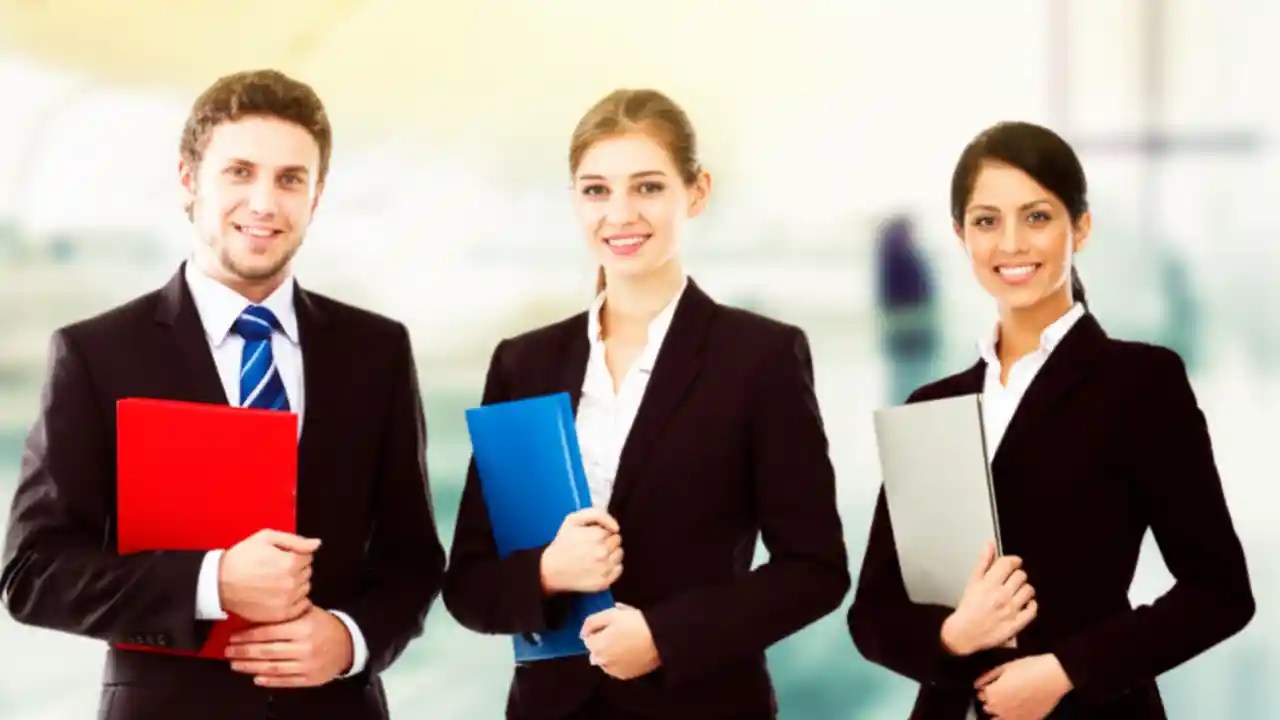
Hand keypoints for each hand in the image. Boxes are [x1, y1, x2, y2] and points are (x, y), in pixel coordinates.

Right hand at [219, 529, 319, 622]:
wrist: (219, 581)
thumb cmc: (241, 558)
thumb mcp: (266, 538)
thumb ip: (295, 540)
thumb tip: (317, 544)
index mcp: (290, 562)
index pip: (308, 557)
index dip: (296, 555)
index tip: (282, 557)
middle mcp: (292, 582)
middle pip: (307, 573)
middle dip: (296, 569)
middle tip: (277, 569)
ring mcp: (287, 600)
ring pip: (305, 589)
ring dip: (296, 584)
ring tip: (276, 581)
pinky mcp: (281, 614)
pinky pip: (301, 606)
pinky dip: (295, 600)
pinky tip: (281, 595)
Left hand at [226, 606, 354, 687]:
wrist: (348, 645)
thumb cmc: (324, 626)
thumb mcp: (309, 612)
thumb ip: (287, 614)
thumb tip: (257, 614)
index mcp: (303, 627)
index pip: (269, 632)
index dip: (248, 636)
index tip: (233, 637)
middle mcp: (304, 647)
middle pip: (267, 651)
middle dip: (244, 652)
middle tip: (228, 652)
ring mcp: (307, 664)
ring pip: (272, 668)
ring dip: (250, 667)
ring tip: (235, 664)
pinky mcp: (309, 679)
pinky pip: (285, 681)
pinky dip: (268, 680)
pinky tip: (255, 677)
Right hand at [540, 508, 622, 593]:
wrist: (550, 569)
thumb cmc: (562, 544)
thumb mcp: (573, 520)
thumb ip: (596, 514)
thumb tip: (615, 527)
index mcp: (596, 536)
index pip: (613, 530)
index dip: (602, 532)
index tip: (591, 536)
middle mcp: (602, 553)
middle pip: (617, 542)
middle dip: (607, 542)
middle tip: (592, 546)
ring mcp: (604, 569)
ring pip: (619, 555)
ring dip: (610, 554)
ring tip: (594, 556)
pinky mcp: (604, 582)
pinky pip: (619, 569)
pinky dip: (612, 567)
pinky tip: (598, 566)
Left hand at [580, 603, 660, 679]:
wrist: (660, 639)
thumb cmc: (635, 623)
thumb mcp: (612, 614)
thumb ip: (591, 622)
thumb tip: (582, 633)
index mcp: (596, 646)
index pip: (587, 638)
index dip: (597, 630)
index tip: (610, 625)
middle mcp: (601, 662)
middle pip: (595, 650)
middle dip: (602, 642)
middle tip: (618, 632)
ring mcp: (613, 671)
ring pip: (604, 660)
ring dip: (609, 652)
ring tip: (625, 641)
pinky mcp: (625, 676)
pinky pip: (615, 667)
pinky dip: (618, 661)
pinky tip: (630, 651)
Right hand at [940, 539, 1036, 655]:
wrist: (964, 634)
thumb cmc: (968, 608)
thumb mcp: (972, 582)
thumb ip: (983, 562)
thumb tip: (990, 544)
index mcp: (989, 584)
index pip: (1008, 563)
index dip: (1014, 560)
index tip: (1014, 563)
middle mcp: (1001, 596)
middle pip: (1021, 575)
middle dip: (1017, 575)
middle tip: (1011, 580)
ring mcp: (1011, 610)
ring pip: (1029, 590)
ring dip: (1024, 589)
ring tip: (1016, 592)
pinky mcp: (1017, 624)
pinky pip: (1033, 609)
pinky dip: (1031, 605)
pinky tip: (1023, 604)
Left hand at [975, 654, 1072, 719]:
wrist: (1053, 676)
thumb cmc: (1030, 668)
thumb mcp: (1004, 667)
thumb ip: (987, 677)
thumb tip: (976, 684)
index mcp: (992, 694)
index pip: (981, 694)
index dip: (988, 688)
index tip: (995, 683)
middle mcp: (1000, 709)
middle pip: (988, 707)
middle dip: (993, 699)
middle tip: (1006, 690)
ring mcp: (1014, 717)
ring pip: (999, 718)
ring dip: (1001, 711)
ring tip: (1013, 699)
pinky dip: (1013, 716)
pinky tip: (1020, 707)